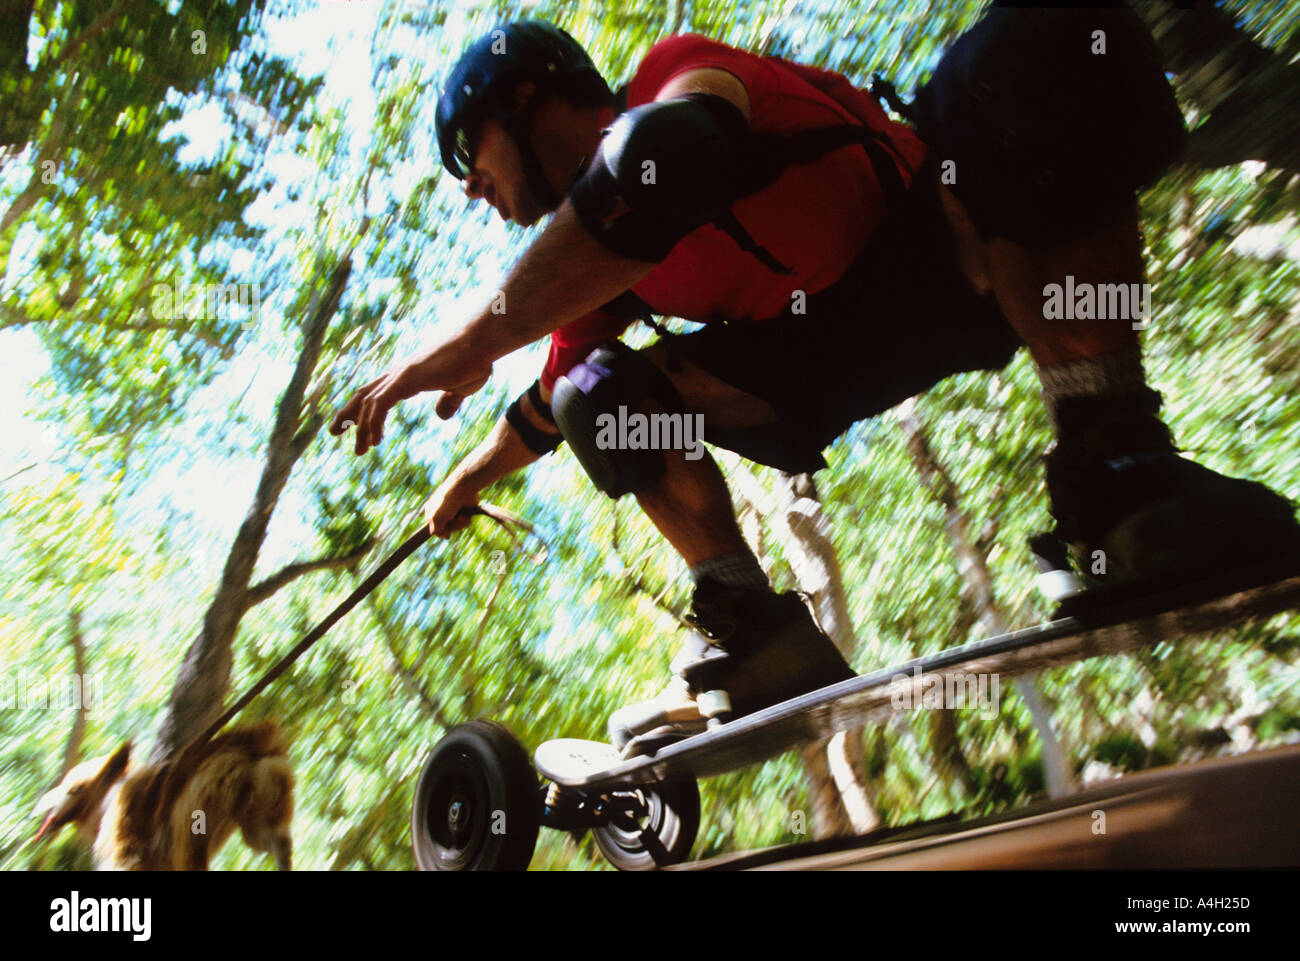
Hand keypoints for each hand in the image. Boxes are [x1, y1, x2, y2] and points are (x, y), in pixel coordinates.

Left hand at [331, 362, 489, 454]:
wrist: (482, 341)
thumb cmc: (475, 360)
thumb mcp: (462, 387)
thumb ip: (449, 401)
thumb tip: (440, 415)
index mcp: (409, 375)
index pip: (376, 392)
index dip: (362, 410)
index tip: (355, 428)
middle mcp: (399, 373)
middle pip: (363, 394)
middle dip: (347, 414)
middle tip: (334, 432)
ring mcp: (400, 375)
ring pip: (367, 403)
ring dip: (359, 427)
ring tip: (360, 451)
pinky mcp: (407, 379)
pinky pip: (379, 404)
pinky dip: (372, 423)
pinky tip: (374, 440)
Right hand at [423, 474, 481, 537]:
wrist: (463, 489)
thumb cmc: (447, 502)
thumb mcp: (436, 518)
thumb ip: (437, 530)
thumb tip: (445, 537)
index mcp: (431, 511)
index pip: (434, 528)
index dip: (440, 531)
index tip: (444, 532)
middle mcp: (442, 512)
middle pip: (446, 529)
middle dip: (451, 527)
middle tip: (452, 518)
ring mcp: (453, 512)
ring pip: (456, 527)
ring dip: (459, 524)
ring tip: (461, 517)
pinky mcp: (464, 512)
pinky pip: (465, 523)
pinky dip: (466, 521)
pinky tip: (466, 516)